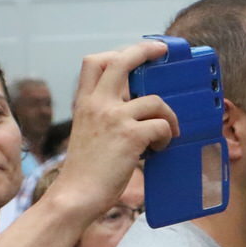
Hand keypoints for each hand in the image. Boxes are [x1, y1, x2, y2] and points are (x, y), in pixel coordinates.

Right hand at [50, 40, 180, 220]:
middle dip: (145, 50)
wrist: (76, 195)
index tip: (137, 51)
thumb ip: (104, 116)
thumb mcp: (87, 132)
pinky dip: (167, 137)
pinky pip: (162, 126)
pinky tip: (158, 150)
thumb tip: (136, 110)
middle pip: (122, 61)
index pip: (94, 62)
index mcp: (85, 103)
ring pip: (155, 100)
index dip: (118, 51)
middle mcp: (97, 104)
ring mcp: (114, 118)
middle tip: (163, 51)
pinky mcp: (130, 136)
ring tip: (166, 134)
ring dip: (169, 117)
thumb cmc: (85, 171)